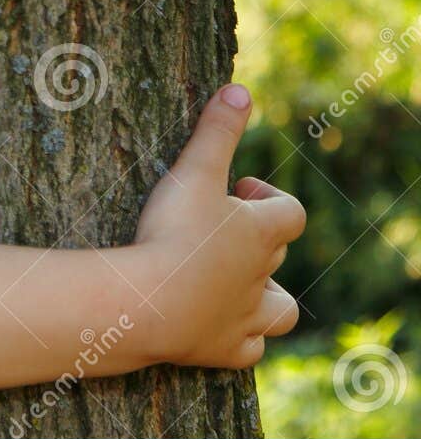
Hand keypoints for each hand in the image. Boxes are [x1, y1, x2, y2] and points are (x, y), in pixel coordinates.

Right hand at [129, 84, 306, 369]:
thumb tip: (239, 90)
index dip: (267, 198)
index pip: (289, 212)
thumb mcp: (193, 172)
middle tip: (216, 227)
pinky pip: (249, 349)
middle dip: (258, 242)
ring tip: (234, 282)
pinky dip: (242, 339)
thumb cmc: (172, 235)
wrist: (148, 304)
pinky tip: (220, 328)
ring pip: (280, 309)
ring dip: (266, 296)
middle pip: (278, 257)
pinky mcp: (222, 349)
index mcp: (261, 235)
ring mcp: (245, 317)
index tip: (235, 189)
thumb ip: (216, 131)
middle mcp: (261, 277)